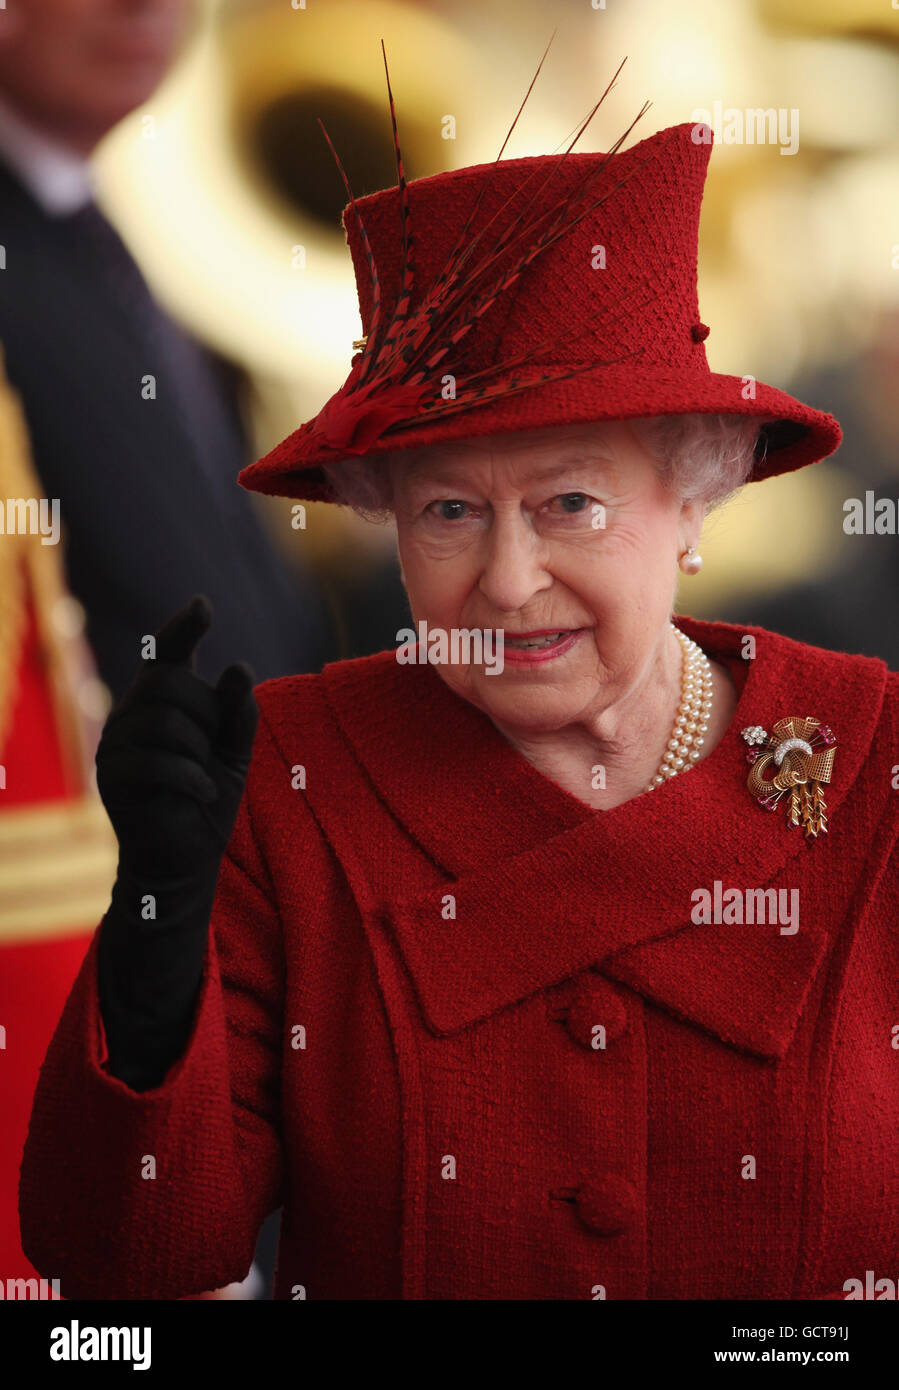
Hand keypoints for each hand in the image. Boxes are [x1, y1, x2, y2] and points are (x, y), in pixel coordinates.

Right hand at [96, 595, 257, 880]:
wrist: (185, 857)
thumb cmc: (209, 799)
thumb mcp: (235, 753)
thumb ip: (239, 714)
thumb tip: (240, 669)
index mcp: (162, 701)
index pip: (166, 652)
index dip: (182, 628)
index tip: (204, 607)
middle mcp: (133, 712)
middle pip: (168, 681)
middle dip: (206, 710)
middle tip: (216, 746)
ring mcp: (116, 742)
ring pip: (161, 719)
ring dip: (197, 748)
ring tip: (206, 776)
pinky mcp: (110, 775)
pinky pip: (154, 760)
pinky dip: (190, 777)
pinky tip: (203, 793)